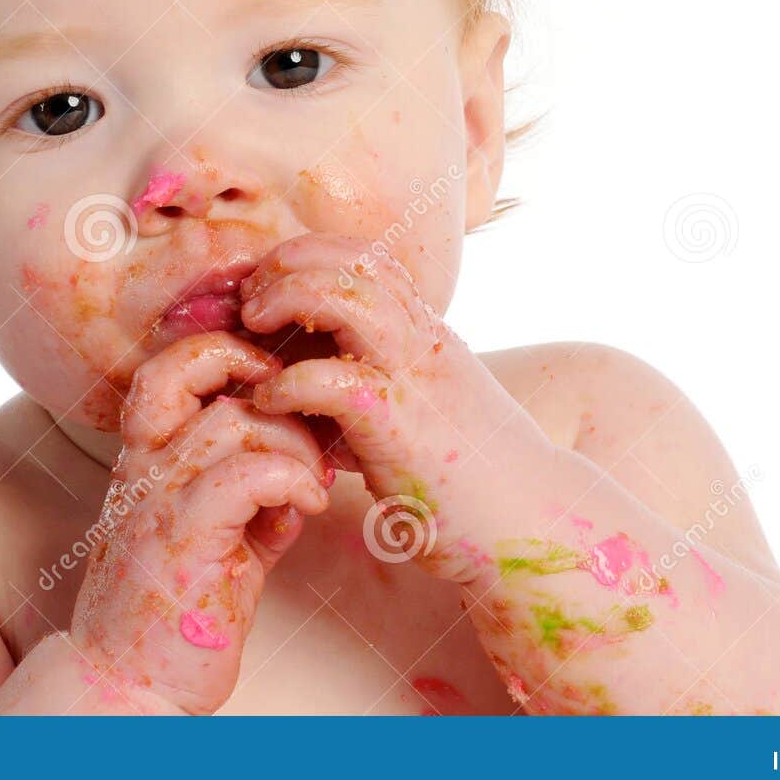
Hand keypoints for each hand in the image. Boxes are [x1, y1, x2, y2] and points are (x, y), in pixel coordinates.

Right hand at [67, 332, 331, 713]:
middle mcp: (142, 468)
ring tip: (316, 480)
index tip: (274, 384)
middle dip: (270, 384)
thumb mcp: (214, 547)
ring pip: (237, 421)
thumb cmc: (169, 622)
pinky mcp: (183, 537)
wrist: (126, 691)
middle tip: (310, 424)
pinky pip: (248, 474)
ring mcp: (157, 499)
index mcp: (143, 461)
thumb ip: (248, 506)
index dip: (223, 353)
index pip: (168, 366)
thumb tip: (297, 487)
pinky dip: (292, 480)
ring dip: (295, 443)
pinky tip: (310, 508)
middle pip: (201, 374)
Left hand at [239, 233, 542, 586]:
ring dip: (286, 299)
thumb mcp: (424, 407)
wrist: (532, 524)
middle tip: (247, 298)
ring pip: (345, 297)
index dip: (309, 254)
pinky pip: (333, 379)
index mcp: (427, 332)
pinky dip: (287, 381)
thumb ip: (378, 380)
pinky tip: (266, 399)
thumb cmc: (471, 476)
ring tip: (252, 327)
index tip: (268, 282)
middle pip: (351, 259)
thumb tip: (316, 373)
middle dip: (287, 264)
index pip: (366, 255)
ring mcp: (414, 378)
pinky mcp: (400, 426)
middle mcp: (423, 340)